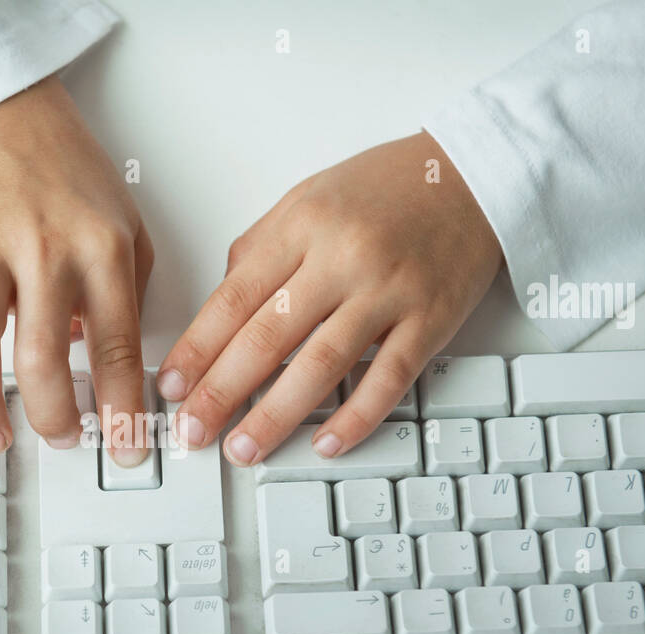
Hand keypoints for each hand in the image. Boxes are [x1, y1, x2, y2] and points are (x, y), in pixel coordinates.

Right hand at [0, 77, 154, 461]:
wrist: (13, 115)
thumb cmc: (73, 181)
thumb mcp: (130, 231)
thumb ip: (127, 298)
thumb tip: (98, 367)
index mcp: (100, 252)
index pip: (115, 346)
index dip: (120, 406)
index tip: (123, 448)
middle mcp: (43, 251)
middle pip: (43, 355)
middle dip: (54, 414)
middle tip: (61, 440)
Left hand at [157, 132, 501, 465]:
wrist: (473, 174)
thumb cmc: (384, 190)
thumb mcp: (308, 200)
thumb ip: (260, 251)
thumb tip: (219, 310)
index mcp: (302, 227)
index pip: (234, 299)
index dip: (198, 349)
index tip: (171, 387)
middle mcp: (342, 258)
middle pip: (268, 336)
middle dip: (221, 391)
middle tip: (191, 431)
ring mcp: (389, 291)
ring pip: (321, 363)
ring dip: (276, 415)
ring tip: (242, 448)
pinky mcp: (431, 318)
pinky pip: (389, 377)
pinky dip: (356, 416)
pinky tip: (326, 444)